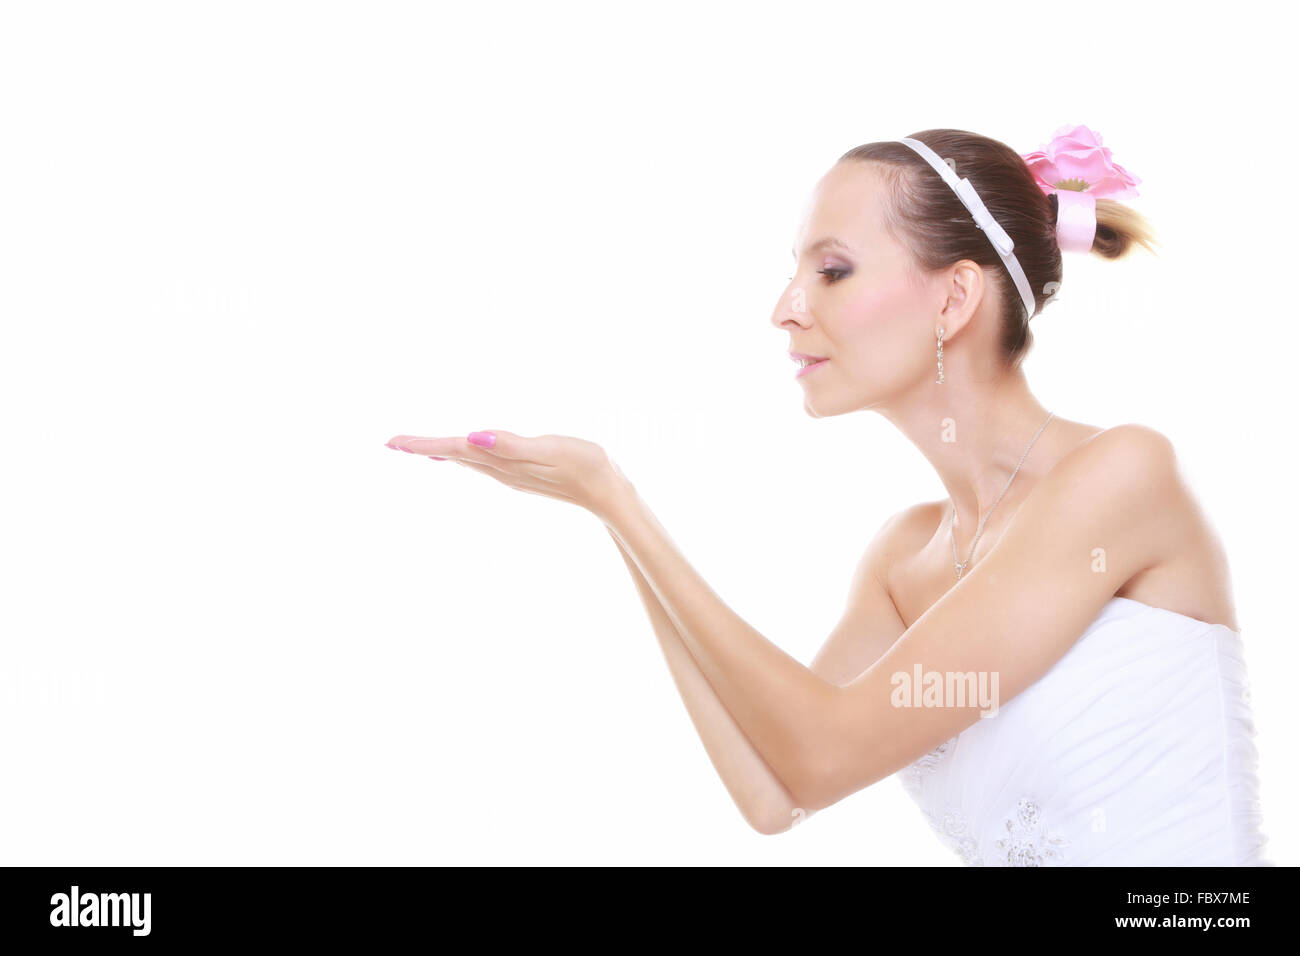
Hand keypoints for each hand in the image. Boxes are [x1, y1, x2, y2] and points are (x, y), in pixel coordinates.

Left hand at [385, 429, 630, 519]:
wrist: (610, 494)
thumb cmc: (587, 466)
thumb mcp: (551, 449)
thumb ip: (513, 445)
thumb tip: (474, 438)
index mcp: (503, 462)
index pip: (456, 449)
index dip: (424, 444)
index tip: (393, 442)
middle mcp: (502, 471)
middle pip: (455, 456)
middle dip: (422, 448)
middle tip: (392, 443)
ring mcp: (511, 475)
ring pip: (467, 461)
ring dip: (440, 452)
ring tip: (417, 447)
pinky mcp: (521, 474)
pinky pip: (482, 464)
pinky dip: (463, 456)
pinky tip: (463, 453)